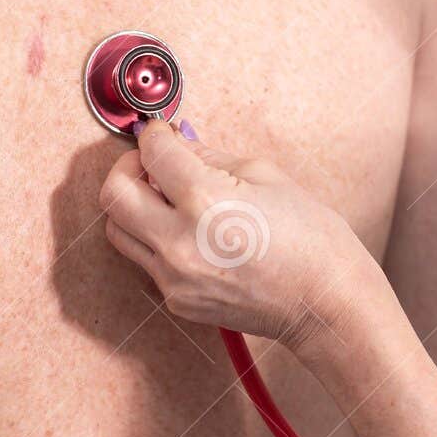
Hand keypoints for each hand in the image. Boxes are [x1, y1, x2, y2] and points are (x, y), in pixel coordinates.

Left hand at [99, 121, 398, 358]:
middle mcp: (179, 241)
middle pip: (113, 194)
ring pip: (119, 230)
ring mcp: (174, 277)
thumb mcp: (265, 175)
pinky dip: (157, 237)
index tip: (161, 134)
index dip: (154, 135)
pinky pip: (146, 259)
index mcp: (205, 200)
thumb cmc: (309, 238)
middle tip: (152, 164)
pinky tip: (190, 232)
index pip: (151, 154)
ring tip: (168, 199)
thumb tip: (177, 145)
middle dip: (127, 169)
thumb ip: (210, 157)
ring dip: (134, 206)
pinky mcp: (176, 300)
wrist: (324, 302)